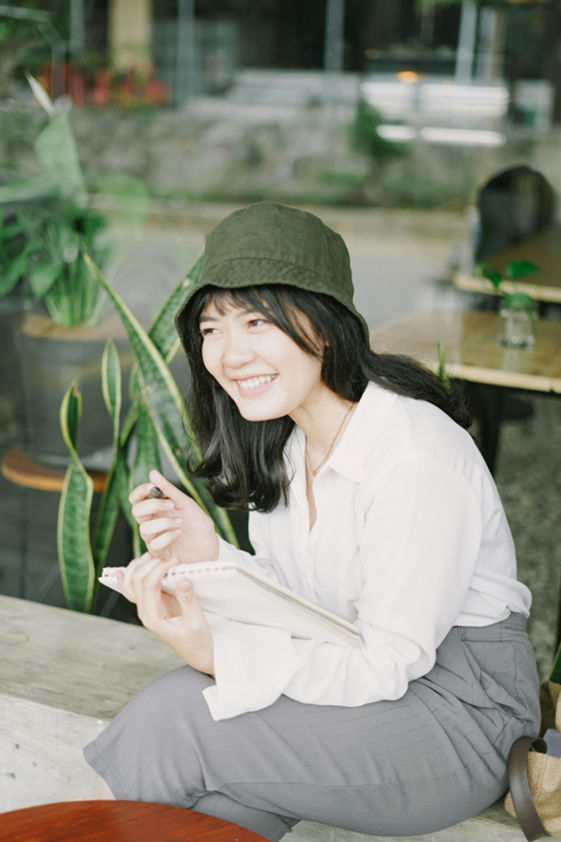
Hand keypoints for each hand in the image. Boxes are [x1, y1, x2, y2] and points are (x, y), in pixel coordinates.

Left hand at [120, 553, 213, 674]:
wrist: (198, 654)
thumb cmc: (198, 641)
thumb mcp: (196, 621)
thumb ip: (188, 600)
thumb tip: (183, 579)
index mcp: (153, 618)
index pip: (148, 585)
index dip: (159, 569)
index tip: (175, 561)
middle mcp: (146, 613)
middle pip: (136, 581)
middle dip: (150, 565)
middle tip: (169, 557)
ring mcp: (147, 609)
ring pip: (131, 584)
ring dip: (138, 568)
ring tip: (152, 556)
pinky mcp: (153, 606)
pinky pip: (134, 591)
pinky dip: (127, 580)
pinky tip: (121, 572)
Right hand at [129, 469, 218, 563]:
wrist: (210, 545)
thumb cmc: (198, 524)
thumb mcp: (186, 504)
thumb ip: (169, 490)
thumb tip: (152, 473)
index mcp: (156, 509)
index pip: (136, 499)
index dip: (139, 492)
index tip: (152, 487)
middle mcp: (152, 522)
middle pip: (136, 511)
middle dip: (153, 505)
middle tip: (171, 504)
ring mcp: (154, 538)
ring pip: (144, 528)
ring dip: (164, 522)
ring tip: (180, 521)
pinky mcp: (160, 553)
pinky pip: (154, 544)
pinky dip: (167, 536)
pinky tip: (179, 532)